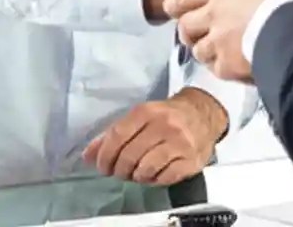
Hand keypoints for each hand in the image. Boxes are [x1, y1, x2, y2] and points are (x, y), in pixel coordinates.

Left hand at [83, 88, 226, 184]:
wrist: (204, 114)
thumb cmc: (167, 116)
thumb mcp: (140, 117)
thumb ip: (113, 134)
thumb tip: (88, 155)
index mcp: (148, 112)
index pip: (118, 135)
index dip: (105, 155)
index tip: (101, 166)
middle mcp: (165, 125)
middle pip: (130, 156)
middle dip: (119, 170)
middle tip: (119, 172)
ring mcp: (180, 144)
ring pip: (145, 169)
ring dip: (136, 176)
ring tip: (137, 172)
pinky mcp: (191, 160)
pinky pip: (164, 178)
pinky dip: (154, 180)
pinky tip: (153, 174)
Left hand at [165, 0, 292, 81]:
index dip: (176, 5)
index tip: (174, 9)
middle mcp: (213, 14)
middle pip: (185, 26)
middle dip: (189, 32)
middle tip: (194, 34)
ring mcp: (217, 40)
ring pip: (199, 50)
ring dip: (207, 51)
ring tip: (220, 51)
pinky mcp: (227, 64)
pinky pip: (217, 70)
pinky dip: (224, 68)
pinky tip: (235, 66)